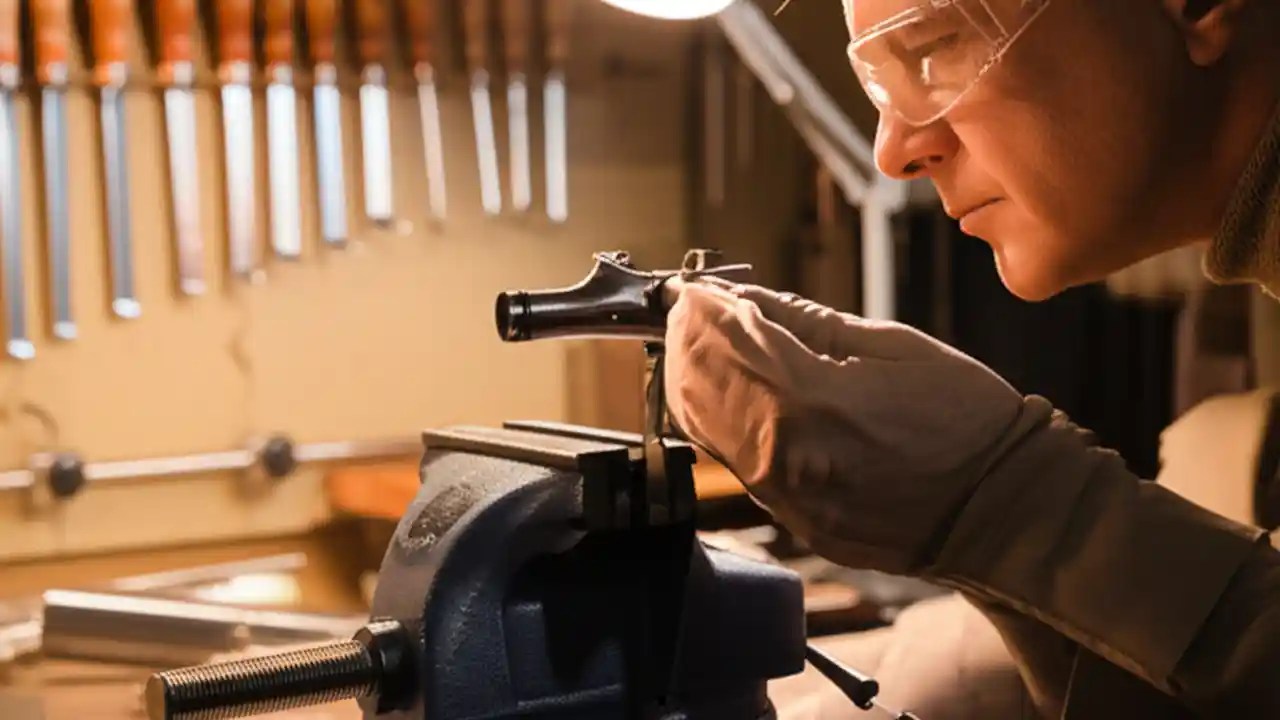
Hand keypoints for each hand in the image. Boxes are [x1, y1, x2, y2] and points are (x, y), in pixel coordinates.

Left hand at [663, 279, 1034, 573]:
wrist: (1007, 510)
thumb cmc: (965, 419)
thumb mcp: (891, 346)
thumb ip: (806, 323)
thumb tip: (749, 299)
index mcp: (810, 402)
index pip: (725, 341)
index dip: (703, 306)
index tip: (698, 285)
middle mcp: (784, 458)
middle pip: (696, 386)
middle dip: (690, 339)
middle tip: (699, 311)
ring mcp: (788, 500)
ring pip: (706, 430)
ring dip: (699, 380)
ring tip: (716, 346)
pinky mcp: (798, 524)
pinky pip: (740, 464)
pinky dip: (727, 422)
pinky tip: (744, 394)